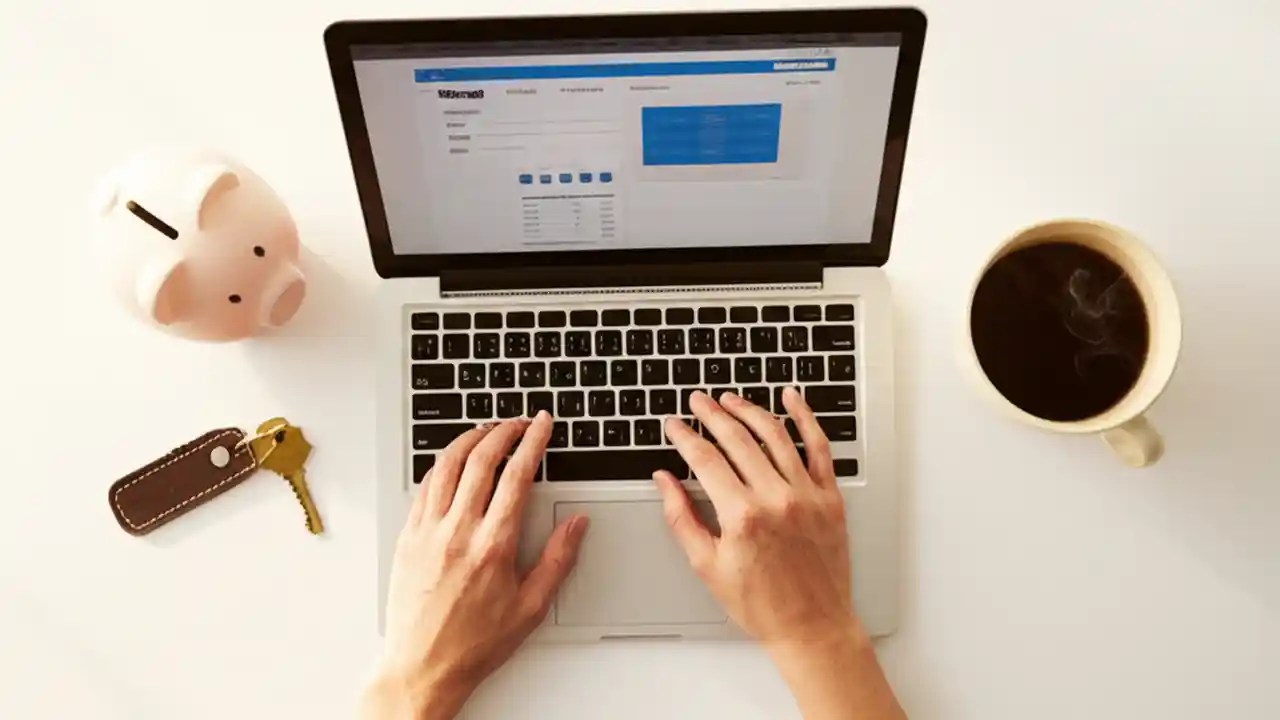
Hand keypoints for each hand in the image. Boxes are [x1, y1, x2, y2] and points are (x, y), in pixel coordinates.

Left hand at [361, 413, 587, 719]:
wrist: (421, 667)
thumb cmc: (474, 644)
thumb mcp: (530, 608)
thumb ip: (557, 559)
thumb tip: (576, 524)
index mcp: (493, 546)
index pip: (516, 475)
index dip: (533, 441)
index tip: (541, 424)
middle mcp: (457, 532)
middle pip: (481, 460)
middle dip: (504, 430)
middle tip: (519, 420)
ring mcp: (427, 532)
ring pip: (447, 465)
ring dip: (470, 439)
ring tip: (487, 429)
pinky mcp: (407, 538)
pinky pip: (424, 487)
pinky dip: (442, 465)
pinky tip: (452, 462)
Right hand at [656, 388, 903, 719]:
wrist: (812, 627)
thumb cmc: (760, 605)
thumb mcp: (707, 565)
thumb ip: (681, 518)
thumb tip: (664, 482)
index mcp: (741, 516)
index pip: (705, 460)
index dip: (685, 436)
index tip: (674, 424)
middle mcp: (776, 499)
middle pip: (738, 439)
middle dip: (712, 414)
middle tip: (698, 401)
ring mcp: (807, 495)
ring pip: (775, 435)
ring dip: (749, 410)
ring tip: (730, 399)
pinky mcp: (830, 498)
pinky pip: (819, 447)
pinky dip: (806, 418)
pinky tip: (791, 399)